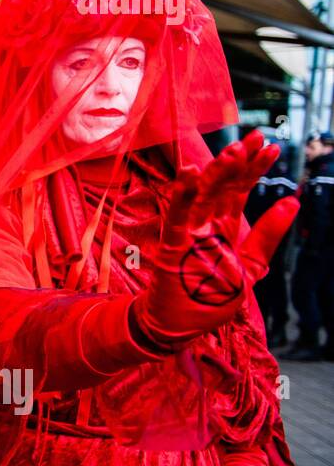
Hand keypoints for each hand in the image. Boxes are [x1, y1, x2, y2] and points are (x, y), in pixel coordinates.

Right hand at [131, 131, 296, 345]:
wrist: (181, 326)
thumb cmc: (210, 298)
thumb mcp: (251, 267)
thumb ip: (269, 235)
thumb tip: (293, 200)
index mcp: (225, 228)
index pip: (240, 191)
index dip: (255, 169)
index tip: (272, 147)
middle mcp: (206, 225)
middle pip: (223, 187)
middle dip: (238, 161)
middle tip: (254, 138)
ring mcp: (189, 234)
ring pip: (202, 195)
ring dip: (216, 172)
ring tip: (233, 151)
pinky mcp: (172, 246)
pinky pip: (177, 217)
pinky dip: (182, 195)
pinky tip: (191, 173)